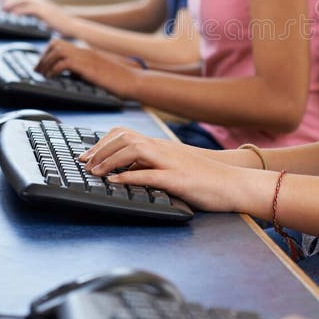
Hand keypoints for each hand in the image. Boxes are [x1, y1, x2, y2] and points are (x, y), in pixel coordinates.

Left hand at [0, 0, 72, 33]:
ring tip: (3, 9)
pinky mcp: (45, 12)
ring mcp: (43, 6)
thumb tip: (38, 20)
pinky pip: (30, 9)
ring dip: (12, 4)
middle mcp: (41, 1)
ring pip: (24, 0)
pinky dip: (21, 11)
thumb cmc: (62, 24)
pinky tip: (14, 15)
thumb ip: (40, 17)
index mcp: (41, 2)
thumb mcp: (48, 19)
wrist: (73, 26)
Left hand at [35, 39, 136, 97]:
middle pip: (55, 44)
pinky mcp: (87, 66)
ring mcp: (86, 57)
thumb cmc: (119, 81)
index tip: (42, 66)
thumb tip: (68, 75)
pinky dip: (54, 70)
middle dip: (43, 58)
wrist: (133, 81)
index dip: (47, 54)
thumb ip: (82, 71)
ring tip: (43, 75)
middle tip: (37, 71)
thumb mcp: (96, 73)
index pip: (59, 44)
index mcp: (86, 52)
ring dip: (47, 63)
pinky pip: (64, 62)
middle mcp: (84, 51)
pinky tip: (53, 78)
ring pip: (57, 50)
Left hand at [81, 127, 239, 211]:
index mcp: (161, 146)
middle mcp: (164, 150)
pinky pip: (150, 174)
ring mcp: (171, 163)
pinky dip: (129, 177)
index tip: (87, 156)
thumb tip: (125, 172)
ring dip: (109, 160)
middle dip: (100, 149)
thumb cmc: (206, 179)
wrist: (235, 184)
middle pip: (125, 138)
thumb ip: (151, 166)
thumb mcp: (174, 168)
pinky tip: (115, 183)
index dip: (103, 142)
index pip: (125, 134)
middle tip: (84, 164)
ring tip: (94, 172)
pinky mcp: (178, 179)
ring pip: (133, 150)